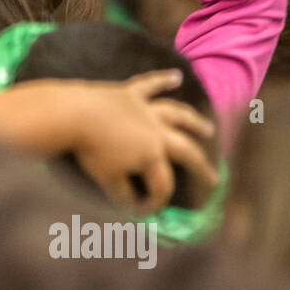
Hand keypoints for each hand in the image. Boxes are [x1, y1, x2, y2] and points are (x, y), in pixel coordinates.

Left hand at [71, 70, 216, 214]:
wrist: (74, 114)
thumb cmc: (91, 150)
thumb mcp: (106, 180)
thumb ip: (122, 194)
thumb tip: (130, 205)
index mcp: (152, 156)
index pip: (162, 185)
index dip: (154, 203)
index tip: (139, 212)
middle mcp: (157, 131)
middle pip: (185, 151)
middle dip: (201, 167)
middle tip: (215, 178)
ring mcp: (145, 109)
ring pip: (176, 114)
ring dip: (194, 121)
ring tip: (209, 128)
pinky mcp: (129, 93)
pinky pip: (150, 83)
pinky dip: (163, 79)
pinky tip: (176, 76)